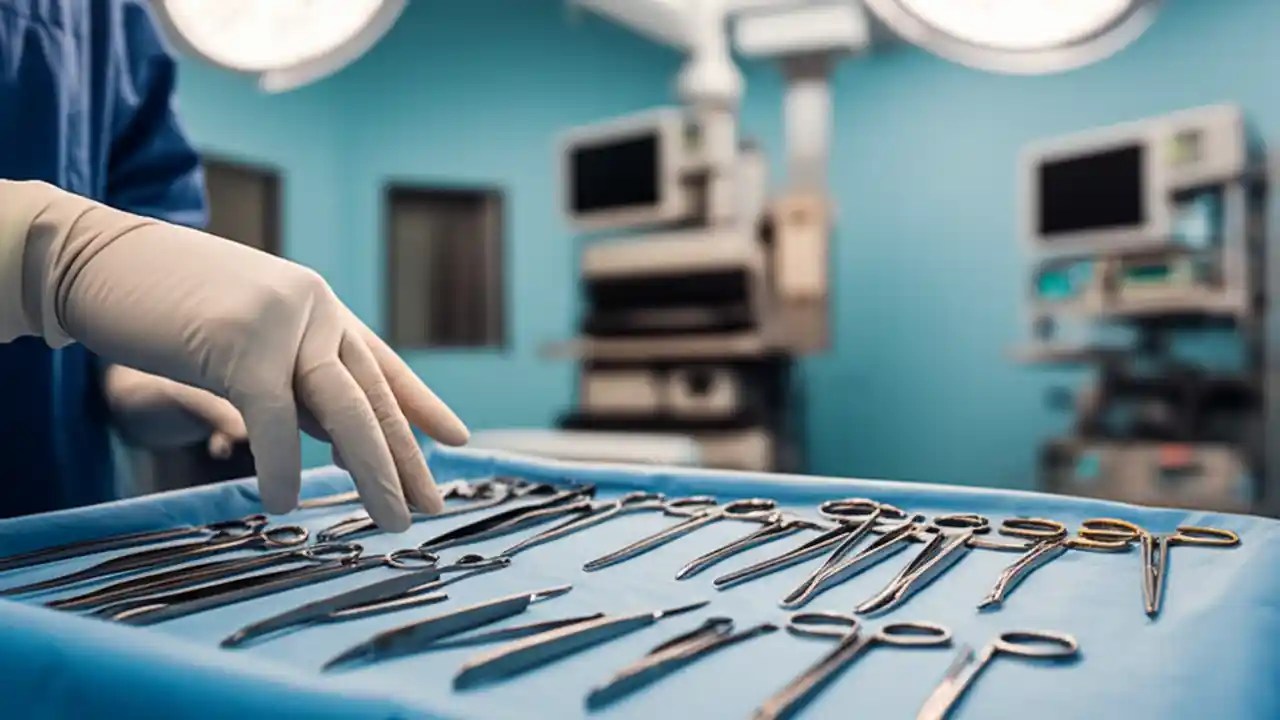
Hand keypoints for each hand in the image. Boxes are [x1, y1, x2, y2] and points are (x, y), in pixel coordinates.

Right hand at [17, 182, 468, 530]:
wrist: (97, 258)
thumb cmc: (167, 303)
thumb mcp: (246, 338)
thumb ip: (292, 378)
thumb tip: (336, 436)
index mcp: (319, 304)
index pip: (382, 362)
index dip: (420, 403)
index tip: (458, 438)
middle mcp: (315, 306)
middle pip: (372, 396)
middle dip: (404, 458)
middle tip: (428, 508)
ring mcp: (283, 320)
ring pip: (343, 410)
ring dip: (372, 473)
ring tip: (392, 522)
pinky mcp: (241, 341)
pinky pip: (274, 419)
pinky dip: (282, 465)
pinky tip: (285, 501)